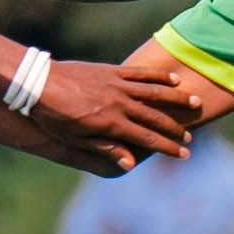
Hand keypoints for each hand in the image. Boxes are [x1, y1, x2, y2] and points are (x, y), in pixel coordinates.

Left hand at [34, 58, 198, 164]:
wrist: (39, 83)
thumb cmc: (54, 117)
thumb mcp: (77, 139)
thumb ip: (105, 149)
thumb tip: (130, 163)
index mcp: (112, 124)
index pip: (146, 139)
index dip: (167, 147)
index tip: (183, 154)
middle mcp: (120, 103)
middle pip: (156, 117)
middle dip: (175, 128)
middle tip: (190, 137)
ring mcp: (117, 85)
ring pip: (154, 93)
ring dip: (176, 99)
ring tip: (194, 103)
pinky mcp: (112, 71)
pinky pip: (140, 74)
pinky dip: (157, 78)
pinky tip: (172, 80)